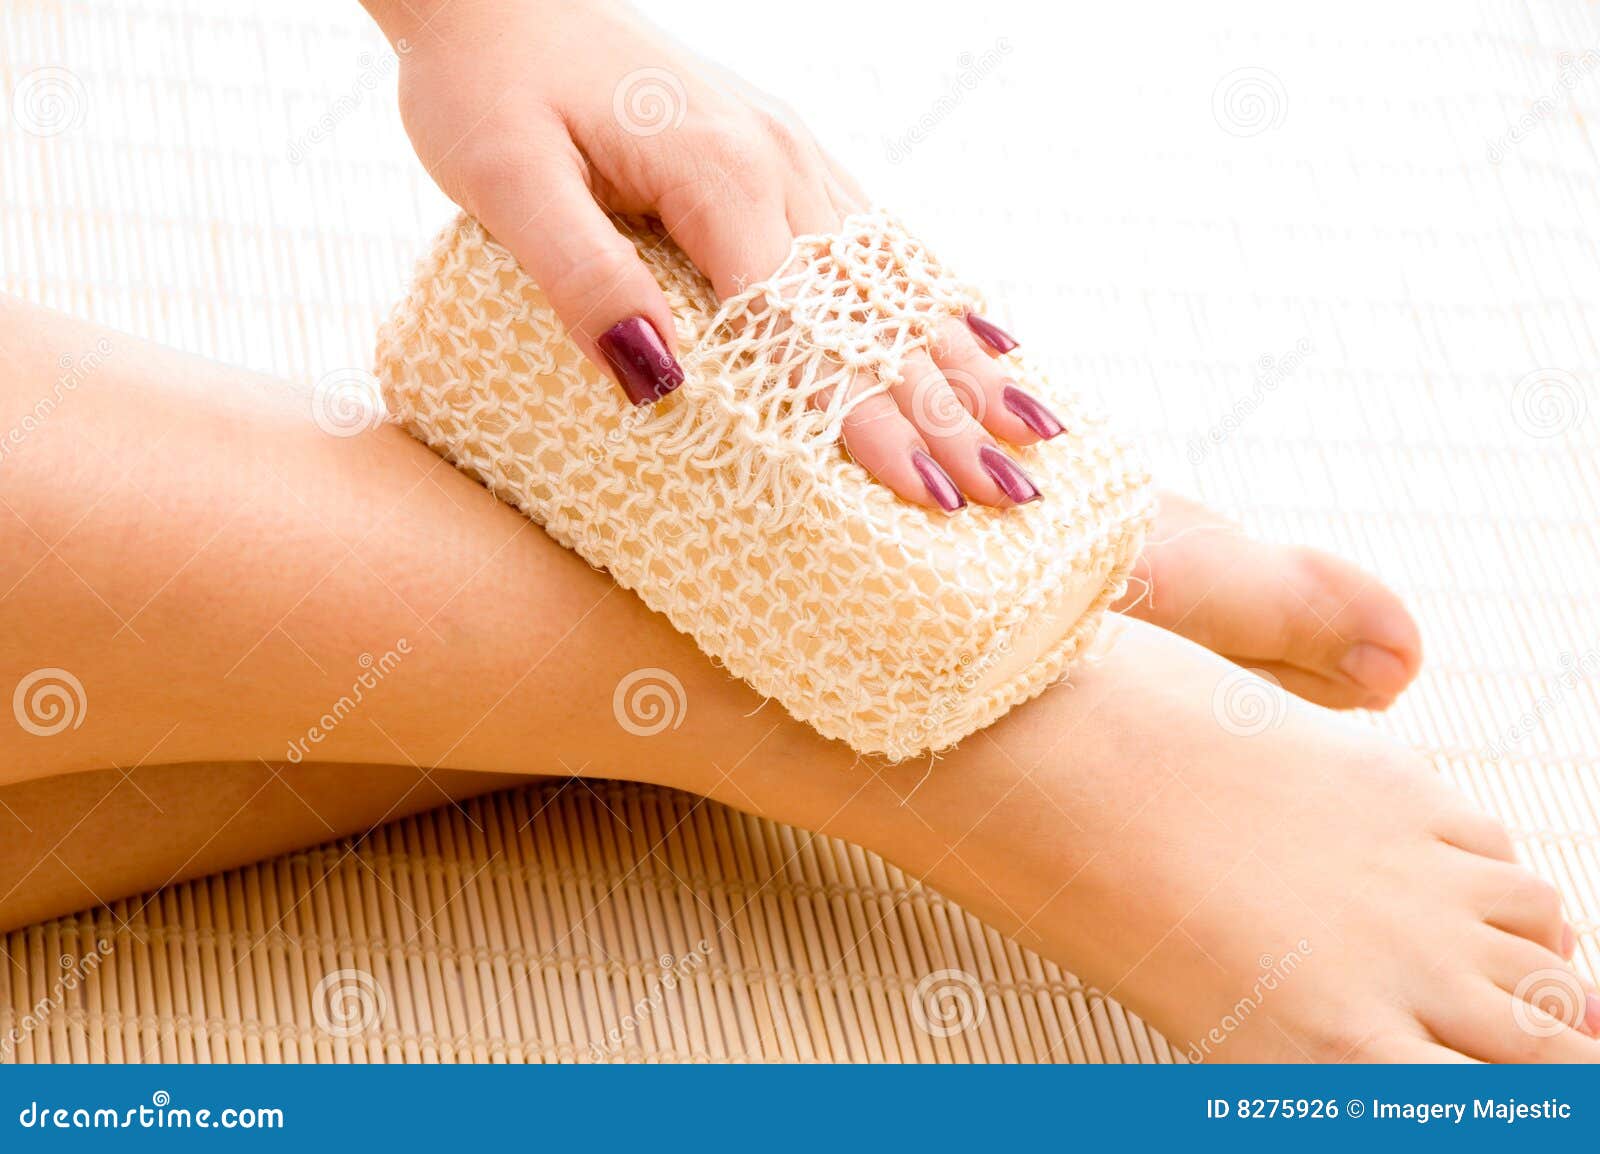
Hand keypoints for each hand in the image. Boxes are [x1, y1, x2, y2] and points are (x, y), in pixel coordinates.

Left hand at [365, 0, 1063, 508]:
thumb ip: (583, 279)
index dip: (867, 423)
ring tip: (1034, 426)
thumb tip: (661, 383)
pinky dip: (940, 297)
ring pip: (899, 278)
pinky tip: (986, 332)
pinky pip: (881, 237)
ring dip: (967, 361)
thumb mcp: (503, 184)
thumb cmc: (487, 88)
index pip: (807, 331)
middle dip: (947, 412)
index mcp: (717, 179)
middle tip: (1012, 493)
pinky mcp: (786, 151)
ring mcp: (794, 153)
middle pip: (878, 314)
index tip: (927, 497)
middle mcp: (780, 164)